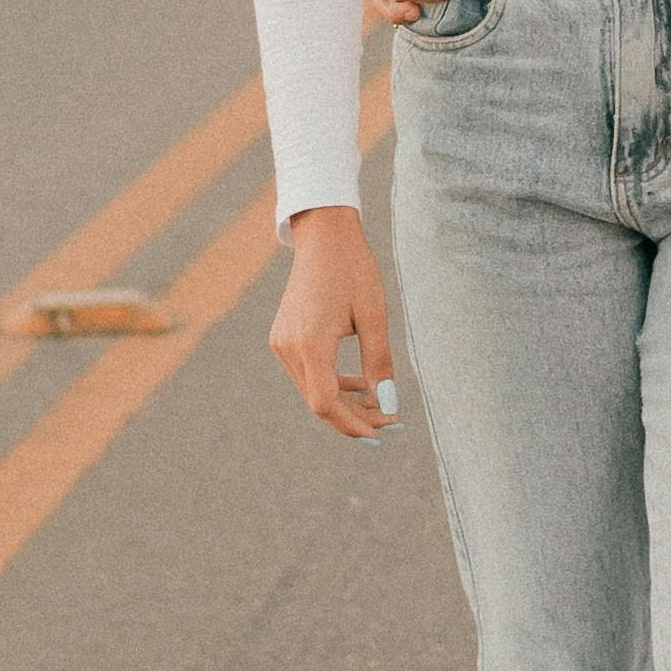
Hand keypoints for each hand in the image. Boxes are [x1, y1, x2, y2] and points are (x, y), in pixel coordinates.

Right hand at [270, 209, 406, 442]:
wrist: (324, 236)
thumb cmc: (353, 270)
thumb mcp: (374, 316)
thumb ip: (379, 363)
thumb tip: (388, 404)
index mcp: (310, 343)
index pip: (326, 403)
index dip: (353, 424)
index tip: (382, 433)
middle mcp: (288, 347)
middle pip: (318, 401)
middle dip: (353, 417)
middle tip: (388, 423)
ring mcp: (281, 343)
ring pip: (312, 390)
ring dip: (344, 402)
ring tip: (378, 406)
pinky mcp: (283, 337)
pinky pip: (307, 373)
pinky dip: (331, 383)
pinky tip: (358, 385)